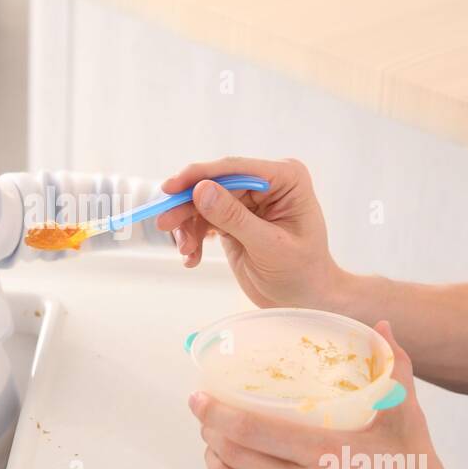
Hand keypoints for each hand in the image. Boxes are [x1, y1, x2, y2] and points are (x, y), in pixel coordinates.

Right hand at [156, 156, 342, 309]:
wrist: (304, 300)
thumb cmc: (301, 273)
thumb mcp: (268, 246)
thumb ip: (235, 218)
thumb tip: (201, 190)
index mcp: (285, 178)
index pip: (235, 168)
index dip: (200, 175)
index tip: (172, 188)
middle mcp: (265, 183)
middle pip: (213, 184)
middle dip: (188, 206)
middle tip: (163, 224)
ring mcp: (247, 200)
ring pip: (202, 202)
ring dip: (188, 226)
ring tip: (186, 252)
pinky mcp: (233, 218)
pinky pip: (203, 219)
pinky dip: (194, 237)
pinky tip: (193, 257)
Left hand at [188, 321, 467, 468]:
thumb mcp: (407, 422)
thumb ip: (394, 371)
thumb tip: (382, 327)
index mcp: (329, 454)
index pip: (251, 430)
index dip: (214, 413)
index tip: (199, 398)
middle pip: (232, 456)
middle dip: (209, 432)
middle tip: (205, 415)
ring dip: (215, 460)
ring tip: (215, 443)